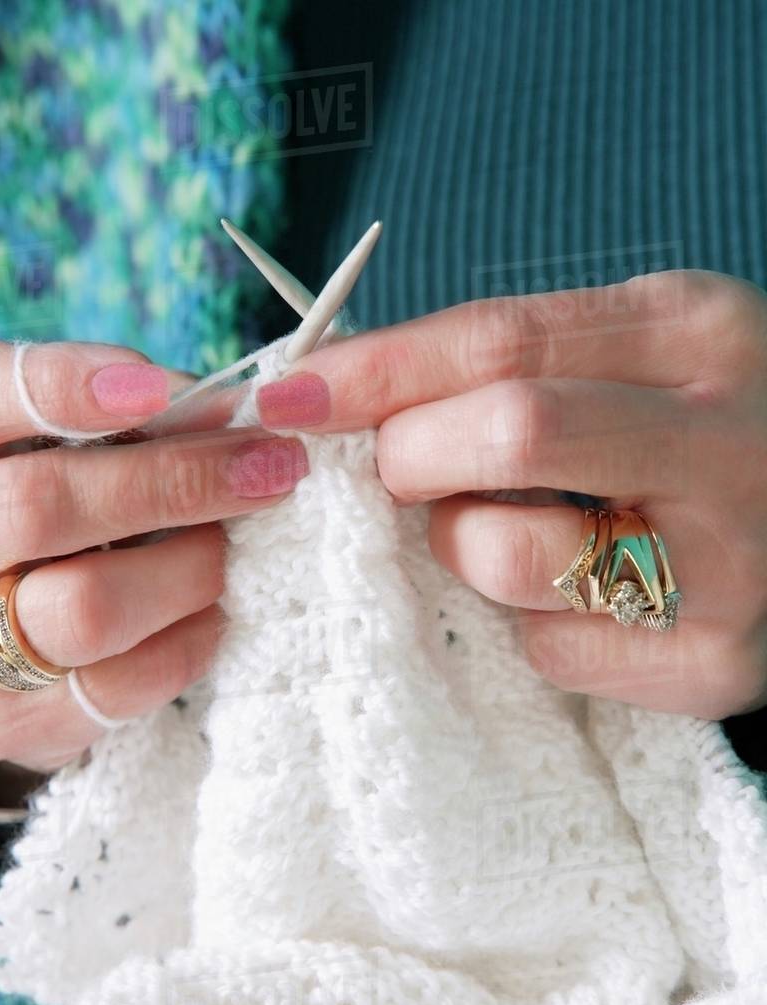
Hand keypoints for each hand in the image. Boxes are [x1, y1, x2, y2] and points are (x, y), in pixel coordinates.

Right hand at [0, 339, 308, 770]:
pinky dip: (189, 637)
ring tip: (231, 542)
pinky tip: (211, 606)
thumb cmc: (52, 510)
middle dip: (176, 480)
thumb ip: (125, 417)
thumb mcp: (61, 444)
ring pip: (90, 606)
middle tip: (270, 464)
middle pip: (44, 507)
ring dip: (191, 566)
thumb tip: (230, 411)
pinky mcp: (13, 722)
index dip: (65, 387)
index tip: (160, 390)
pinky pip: (122, 684)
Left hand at [253, 270, 766, 719]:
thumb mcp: (641, 351)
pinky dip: (525, 618)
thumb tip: (347, 390)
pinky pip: (547, 647)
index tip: (288, 391)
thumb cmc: (699, 428)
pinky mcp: (708, 663)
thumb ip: (519, 358)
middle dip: (408, 454)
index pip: (503, 340)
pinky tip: (572, 591)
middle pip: (508, 435)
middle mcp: (723, 444)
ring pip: (508, 557)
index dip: (378, 369)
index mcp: (698, 334)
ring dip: (461, 543)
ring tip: (503, 525)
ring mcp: (724, 565)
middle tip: (397, 467)